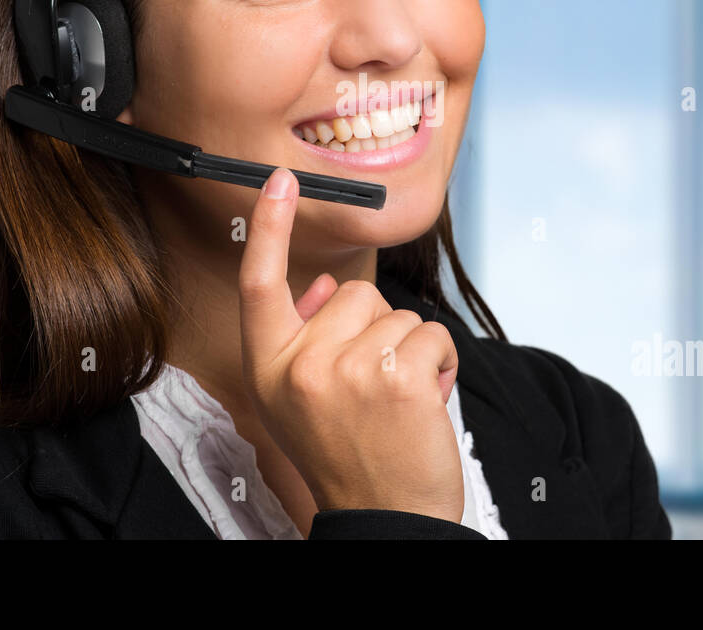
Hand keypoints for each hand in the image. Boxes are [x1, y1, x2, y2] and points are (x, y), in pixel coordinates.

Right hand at [236, 167, 463, 522]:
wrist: (384, 520)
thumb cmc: (349, 456)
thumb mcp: (300, 401)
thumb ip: (306, 338)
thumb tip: (327, 284)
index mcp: (269, 368)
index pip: (260, 283)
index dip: (268, 228)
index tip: (279, 182)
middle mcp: (300, 366)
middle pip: (354, 293)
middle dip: (375, 329)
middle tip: (373, 387)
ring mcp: (347, 371)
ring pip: (398, 315)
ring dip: (411, 351)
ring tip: (399, 402)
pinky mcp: (397, 379)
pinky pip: (432, 335)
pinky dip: (442, 363)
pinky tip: (427, 401)